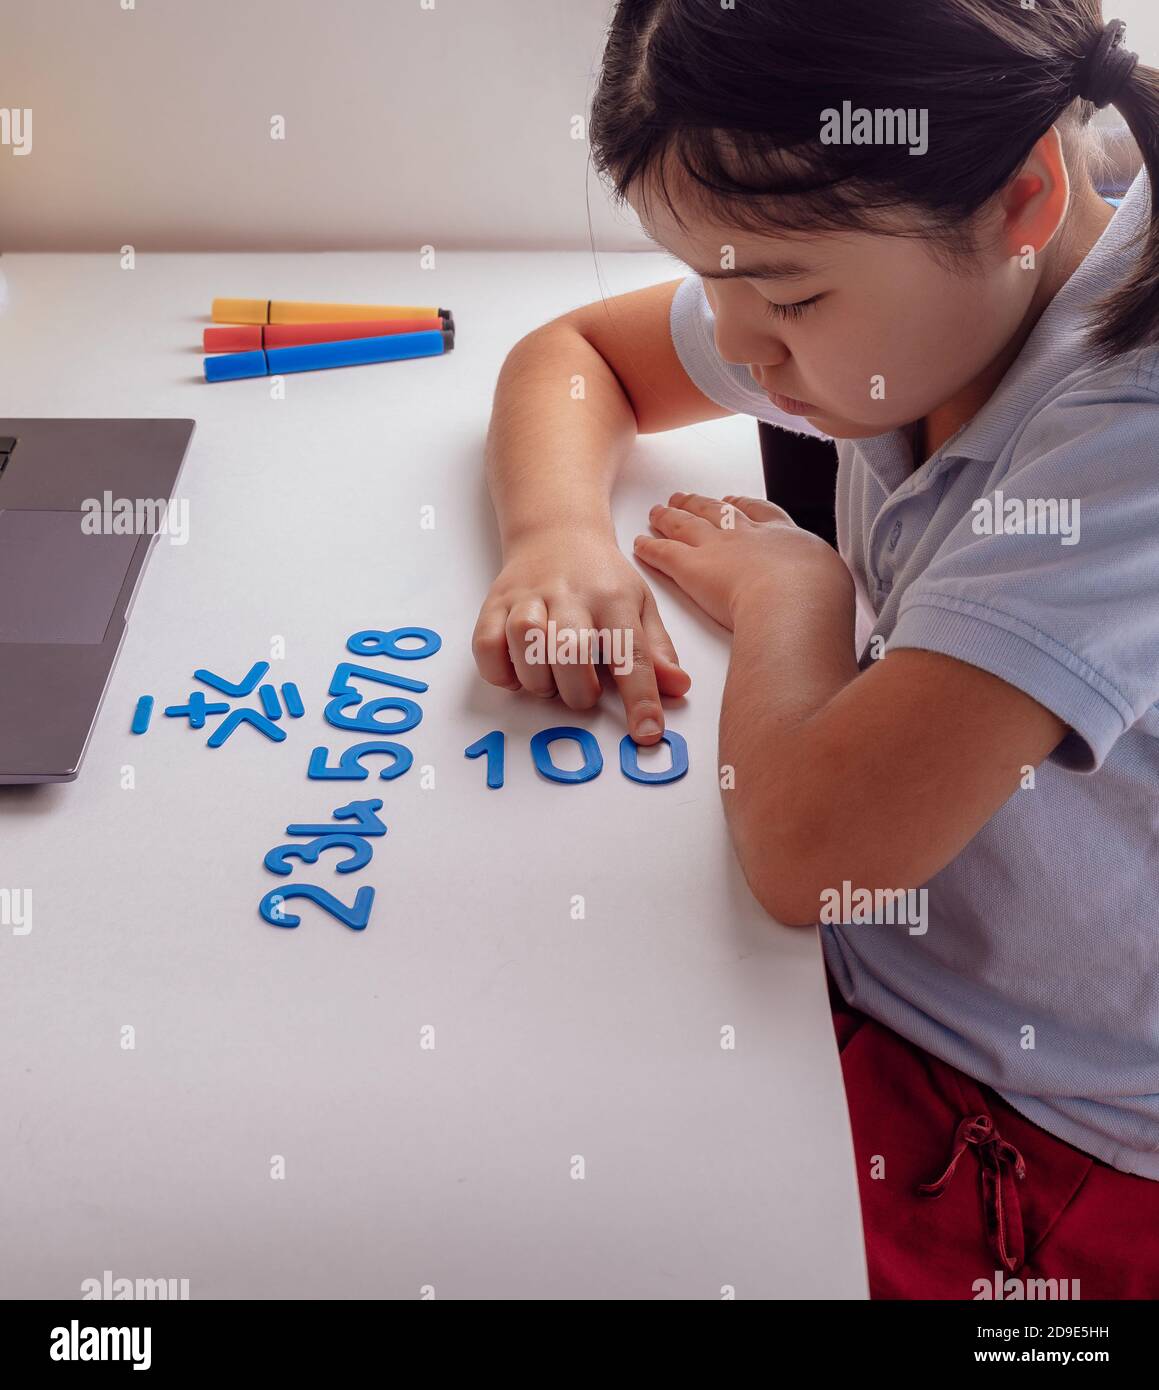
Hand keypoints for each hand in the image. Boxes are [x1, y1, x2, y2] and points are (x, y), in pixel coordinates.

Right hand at [472, 527, 691, 743]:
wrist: (556, 533)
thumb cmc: (602, 579)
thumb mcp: (640, 605)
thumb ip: (656, 650)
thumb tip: (679, 689)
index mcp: (613, 597)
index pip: (631, 652)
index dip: (640, 697)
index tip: (647, 732)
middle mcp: (569, 594)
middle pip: (571, 651)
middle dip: (579, 691)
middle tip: (585, 693)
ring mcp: (528, 597)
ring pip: (525, 643)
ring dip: (539, 680)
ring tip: (552, 681)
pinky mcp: (495, 603)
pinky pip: (487, 645)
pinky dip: (501, 672)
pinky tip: (520, 672)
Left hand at [634, 492, 849, 629]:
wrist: (795, 598)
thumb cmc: (819, 597)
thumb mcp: (830, 582)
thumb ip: (820, 582)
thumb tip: (822, 594)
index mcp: (785, 538)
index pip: (761, 514)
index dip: (743, 505)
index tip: (731, 500)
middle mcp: (748, 536)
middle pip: (717, 512)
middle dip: (699, 503)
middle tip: (684, 498)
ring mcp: (719, 548)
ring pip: (687, 525)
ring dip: (670, 517)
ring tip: (657, 511)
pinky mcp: (692, 568)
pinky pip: (665, 553)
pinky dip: (650, 547)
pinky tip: (640, 543)